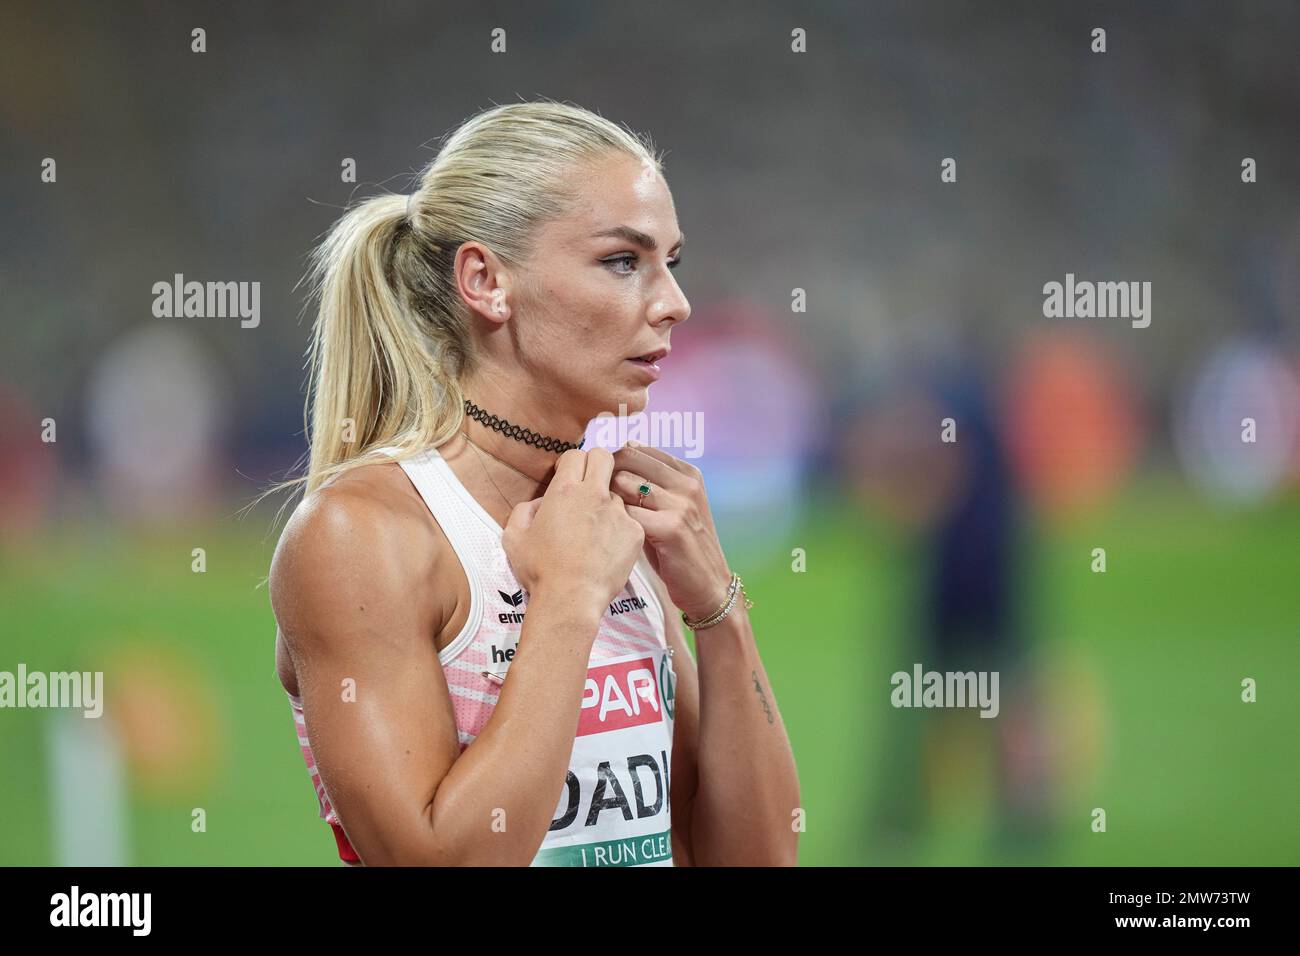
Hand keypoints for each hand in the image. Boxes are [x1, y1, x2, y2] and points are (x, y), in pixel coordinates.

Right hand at [502, 449, 644, 621]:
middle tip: (590, 485)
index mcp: (565, 490)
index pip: (576, 454)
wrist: (570, 598)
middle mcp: (595, 494)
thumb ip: (524, 510)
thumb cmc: (540, 570)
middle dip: (597, 465)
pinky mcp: (635, 531)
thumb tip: (540, 503)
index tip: (568, 478)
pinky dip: (621, 529)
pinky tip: (609, 548)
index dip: (572, 464)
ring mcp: (618, 512)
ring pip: (618, 492)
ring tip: (597, 530)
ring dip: (608, 503)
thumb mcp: (514, 537)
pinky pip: (630, 519)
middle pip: (605, 457)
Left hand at [608, 441, 732, 621]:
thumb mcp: (673, 507)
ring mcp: (681, 504)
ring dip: (610, 501)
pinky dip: (615, 524)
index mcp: (688, 472)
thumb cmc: (680, 548)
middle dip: (607, 478)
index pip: (637, 449)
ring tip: (608, 520)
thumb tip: (622, 451)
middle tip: (600, 502)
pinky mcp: (672, 528)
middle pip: (627, 460)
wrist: (707, 586)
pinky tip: (615, 537)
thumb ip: (651, 482)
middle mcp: (687, 483)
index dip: (614, 465)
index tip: (604, 484)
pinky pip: (626, 513)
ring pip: (624, 484)